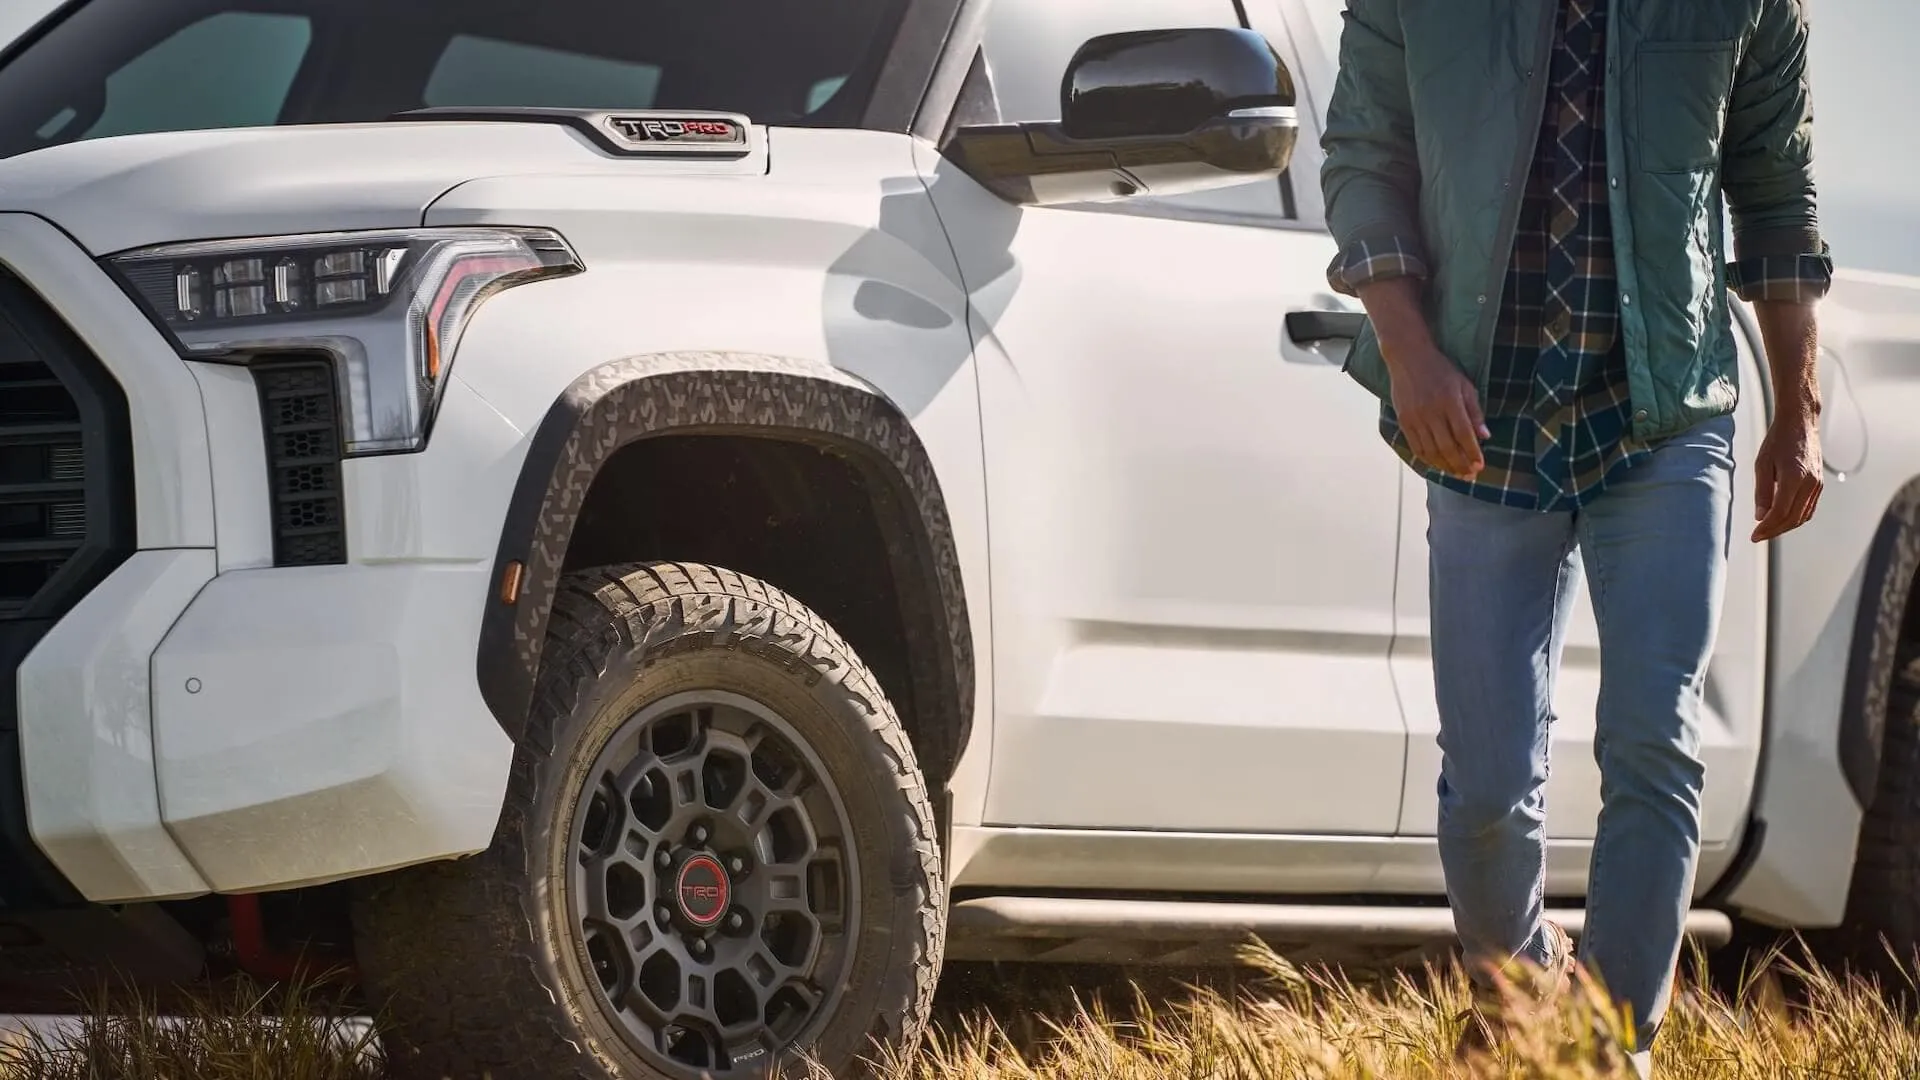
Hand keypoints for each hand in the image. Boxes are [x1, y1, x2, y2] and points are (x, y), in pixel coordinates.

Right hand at [1387, 343, 1488, 477]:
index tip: (1480, 465)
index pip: (1463, 434)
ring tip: (1456, 474)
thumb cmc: (1441, 370)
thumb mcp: (1464, 385)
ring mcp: (1415, 418)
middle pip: (1447, 447)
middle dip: (1460, 464)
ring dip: (1445, 466)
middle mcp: (1431, 412)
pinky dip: (1427, 460)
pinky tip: (1437, 465)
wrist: (1408, 357)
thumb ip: (1474, 411)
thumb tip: (1485, 436)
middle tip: (1470, 475)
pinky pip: (1416, 447)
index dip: (1472, 452)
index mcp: (1450, 401)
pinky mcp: (1404, 421)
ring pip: (1431, 451)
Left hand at [1752, 414, 1822, 542]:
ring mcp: (1818, 485)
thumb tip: (1760, 516)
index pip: (1781, 512)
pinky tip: (1781, 519)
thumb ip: (1762, 491)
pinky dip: (1795, 518)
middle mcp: (1810, 483)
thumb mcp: (1762, 464)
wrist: (1800, 423)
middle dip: (1775, 531)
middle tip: (1758, 536)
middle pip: (1793, 518)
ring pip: (1803, 516)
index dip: (1767, 528)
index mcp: (1795, 477)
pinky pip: (1809, 508)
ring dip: (1785, 527)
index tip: (1754, 535)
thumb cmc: (1778, 440)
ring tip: (1767, 530)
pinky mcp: (1819, 484)